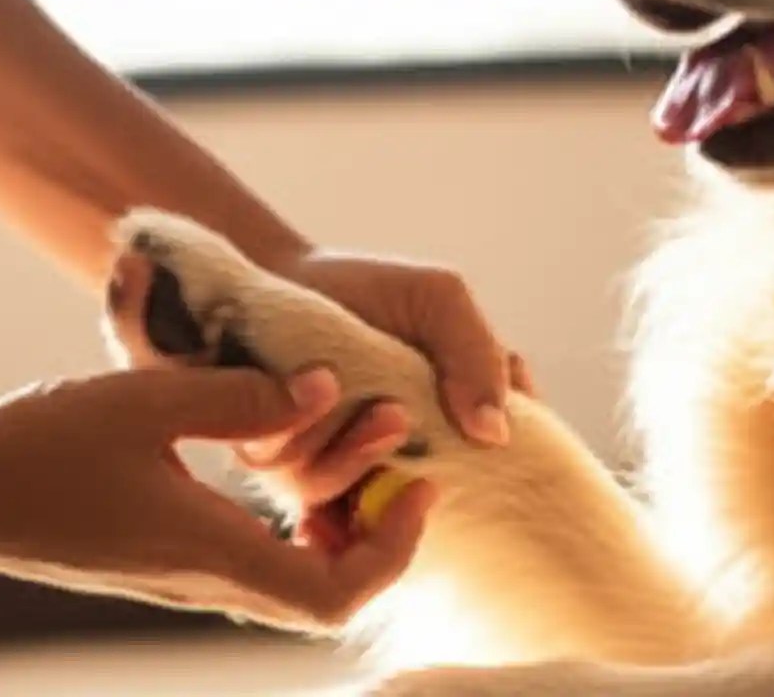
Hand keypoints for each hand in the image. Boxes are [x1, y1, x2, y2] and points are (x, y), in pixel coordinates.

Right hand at [0, 367, 435, 631]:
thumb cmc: (40, 446)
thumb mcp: (146, 400)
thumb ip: (243, 396)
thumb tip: (326, 388)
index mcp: (211, 551)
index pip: (335, 593)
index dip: (394, 550)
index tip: (418, 487)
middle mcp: (202, 581)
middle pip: (321, 596)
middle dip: (375, 538)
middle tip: (394, 470)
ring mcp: (177, 580)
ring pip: (287, 583)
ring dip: (332, 532)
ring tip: (344, 458)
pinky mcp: (157, 567)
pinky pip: (249, 565)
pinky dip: (286, 529)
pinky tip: (274, 468)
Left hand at [106, 242, 533, 522]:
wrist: (284, 269)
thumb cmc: (368, 287)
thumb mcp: (438, 302)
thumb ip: (475, 354)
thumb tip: (498, 432)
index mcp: (434, 435)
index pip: (475, 478)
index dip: (488, 471)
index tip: (483, 434)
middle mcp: (380, 462)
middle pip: (404, 504)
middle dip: (405, 466)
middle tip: (398, 415)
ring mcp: (326, 466)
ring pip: (341, 490)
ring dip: (352, 452)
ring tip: (360, 400)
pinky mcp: (275, 460)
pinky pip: (289, 471)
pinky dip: (299, 433)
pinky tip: (312, 389)